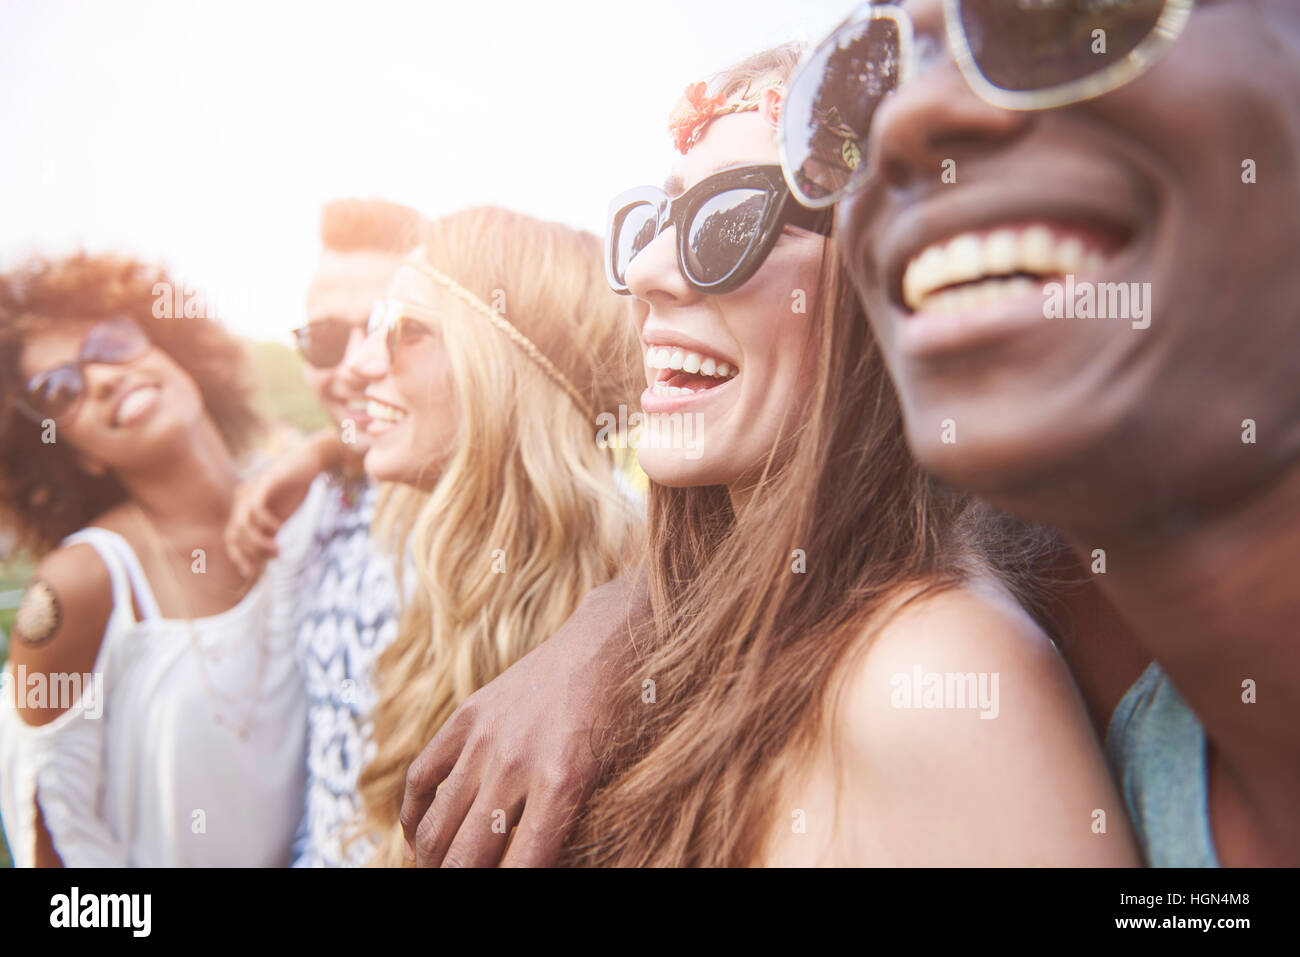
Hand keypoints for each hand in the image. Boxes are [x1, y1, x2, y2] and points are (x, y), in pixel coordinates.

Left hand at [223, 440, 326, 576]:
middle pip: (234, 534)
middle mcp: (242, 499)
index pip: (231, 538)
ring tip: (278, 550)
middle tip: (274, 556)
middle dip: (251, 552)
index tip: (251, 572)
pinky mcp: (265, 483)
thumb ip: (269, 533)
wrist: (311, 462)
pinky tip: (279, 529)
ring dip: (259, 543)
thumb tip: (265, 559)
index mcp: (243, 508)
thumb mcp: (279, 515)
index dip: (238, 557)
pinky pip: (256, 509)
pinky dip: (266, 524)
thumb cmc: (296, 489)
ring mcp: (251, 491)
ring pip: (243, 525)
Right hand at [400, 569, 647, 866]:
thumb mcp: (608, 778)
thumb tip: (528, 863)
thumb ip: (564, 826)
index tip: (497, 896)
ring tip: (441, 872)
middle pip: (468, 856)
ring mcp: (485, 739)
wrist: (606, 646)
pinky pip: (422, 777)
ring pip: (438, 826)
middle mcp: (517, 763)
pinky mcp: (467, 716)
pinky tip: (418, 840)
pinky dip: (412, 817)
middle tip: (462, 886)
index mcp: (562, 784)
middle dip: (460, 881)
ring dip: (434, 861)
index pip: (520, 868)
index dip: (502, 890)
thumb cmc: (620, 719)